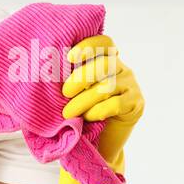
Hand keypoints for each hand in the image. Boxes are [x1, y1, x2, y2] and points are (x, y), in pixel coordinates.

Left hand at [60, 35, 143, 167]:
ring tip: (68, 112)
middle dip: (81, 77)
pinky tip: (88, 117)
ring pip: (108, 86)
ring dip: (84, 100)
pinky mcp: (136, 104)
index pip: (105, 43)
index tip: (69, 57)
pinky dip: (98, 111)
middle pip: (105, 64)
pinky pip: (116, 104)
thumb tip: (47, 72)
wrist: (104, 140)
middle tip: (64, 93)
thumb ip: (71, 80)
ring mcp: (131, 86)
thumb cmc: (85, 111)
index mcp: (108, 60)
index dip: (89, 45)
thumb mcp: (77, 92)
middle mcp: (123, 69)